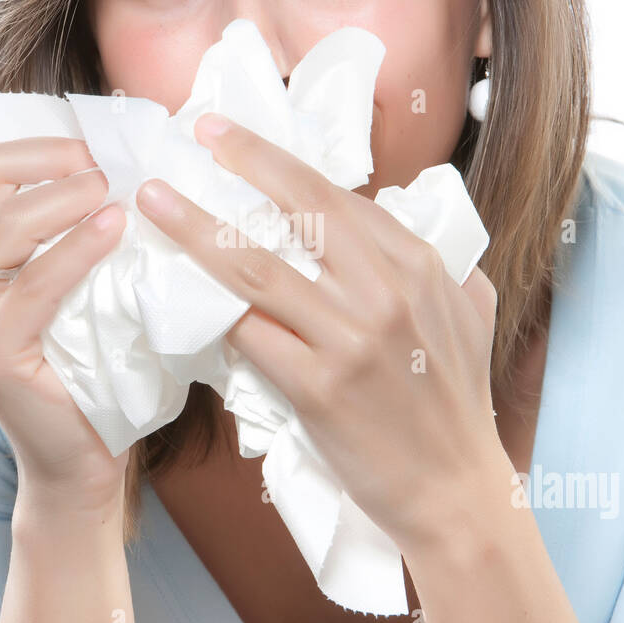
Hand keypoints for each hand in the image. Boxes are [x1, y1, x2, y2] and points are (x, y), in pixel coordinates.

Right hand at [0, 137, 129, 518]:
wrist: (85, 462)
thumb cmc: (98, 370)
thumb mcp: (90, 288)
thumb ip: (88, 234)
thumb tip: (142, 167)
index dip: (45, 145)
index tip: (102, 146)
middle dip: (53, 159)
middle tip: (111, 164)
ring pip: (6, 225)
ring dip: (66, 196)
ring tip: (116, 189)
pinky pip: (31, 286)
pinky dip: (75, 250)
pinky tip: (115, 229)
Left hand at [135, 113, 503, 547]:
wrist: (455, 492)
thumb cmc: (459, 405)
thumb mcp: (469, 315)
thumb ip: (442, 265)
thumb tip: (403, 225)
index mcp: (418, 264)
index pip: (338, 195)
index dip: (279, 161)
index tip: (235, 136)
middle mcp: (387, 290)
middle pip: (300, 208)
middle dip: (242, 160)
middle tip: (195, 130)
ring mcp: (351, 338)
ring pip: (256, 267)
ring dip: (196, 228)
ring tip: (154, 202)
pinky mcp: (319, 387)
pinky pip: (249, 335)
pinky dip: (210, 311)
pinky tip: (174, 291)